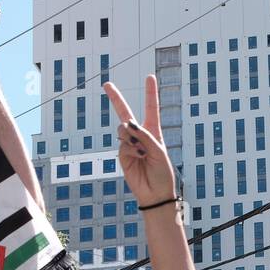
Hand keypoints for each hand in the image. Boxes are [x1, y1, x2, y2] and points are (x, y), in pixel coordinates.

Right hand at [104, 76, 176, 209]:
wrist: (155, 193)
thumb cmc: (162, 172)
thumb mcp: (159, 151)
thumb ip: (144, 135)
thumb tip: (127, 123)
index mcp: (154, 131)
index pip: (151, 108)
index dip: (150, 92)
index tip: (149, 77)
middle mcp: (140, 135)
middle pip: (125, 112)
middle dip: (115, 98)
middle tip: (106, 84)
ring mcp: (129, 144)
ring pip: (123, 129)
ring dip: (132, 136)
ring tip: (142, 150)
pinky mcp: (122, 154)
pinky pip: (123, 143)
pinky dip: (131, 148)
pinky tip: (139, 156)